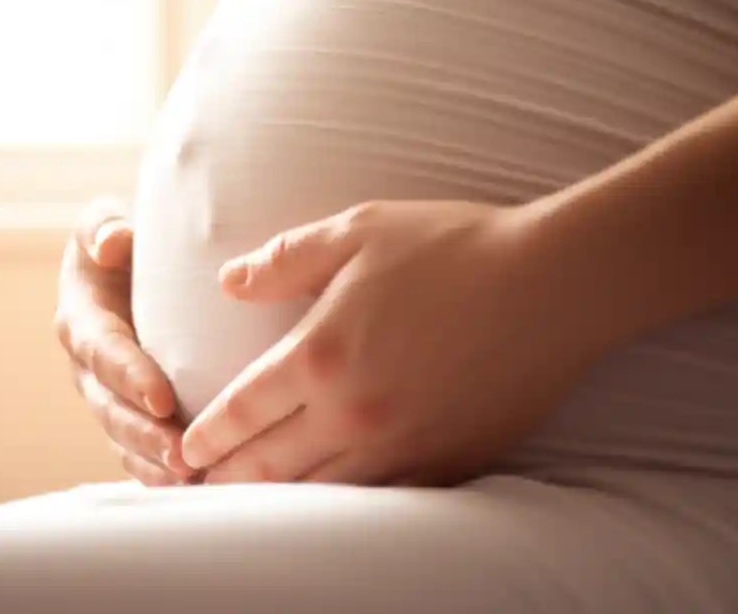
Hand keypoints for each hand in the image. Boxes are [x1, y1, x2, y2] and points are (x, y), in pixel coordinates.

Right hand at [53, 200, 194, 484]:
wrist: (128, 267)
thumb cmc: (122, 240)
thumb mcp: (104, 222)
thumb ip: (101, 226)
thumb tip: (113, 242)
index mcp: (82, 320)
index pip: (104, 351)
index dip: (129, 376)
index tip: (162, 398)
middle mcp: (88, 367)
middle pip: (112, 408)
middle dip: (146, 435)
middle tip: (184, 455)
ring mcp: (107, 398)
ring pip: (125, 439)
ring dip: (155, 462)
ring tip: (195, 479)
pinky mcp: (129, 417)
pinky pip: (139, 453)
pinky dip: (162, 474)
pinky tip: (198, 488)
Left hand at [181, 200, 598, 485]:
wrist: (552, 285)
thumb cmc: (455, 247)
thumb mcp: (360, 231)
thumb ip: (286, 259)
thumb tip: (229, 283)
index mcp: (322, 355)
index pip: (242, 410)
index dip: (206, 433)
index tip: (185, 446)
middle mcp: (353, 413)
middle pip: (270, 465)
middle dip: (227, 477)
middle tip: (201, 484)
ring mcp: (402, 445)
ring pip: (320, 493)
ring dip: (277, 500)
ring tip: (249, 502)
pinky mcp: (446, 461)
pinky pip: (380, 497)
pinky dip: (343, 505)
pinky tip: (329, 501)